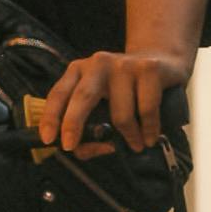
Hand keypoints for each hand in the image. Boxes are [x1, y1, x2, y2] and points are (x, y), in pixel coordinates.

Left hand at [43, 47, 189, 159]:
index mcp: (80, 71)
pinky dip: (149, 129)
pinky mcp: (149, 68)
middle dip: (73, 124)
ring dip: (128, 136)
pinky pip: (146, 109)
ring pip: (120, 112)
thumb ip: (93, 130)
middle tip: (72, 147)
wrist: (162, 62)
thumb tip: (93, 149)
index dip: (51, 117)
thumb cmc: (126, 91)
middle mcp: (98, 64)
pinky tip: (150, 137)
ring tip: (136, 145)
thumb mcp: (103, 105)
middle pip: (82, 96)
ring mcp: (124, 64)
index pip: (59, 93)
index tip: (48, 139)